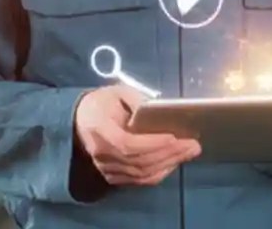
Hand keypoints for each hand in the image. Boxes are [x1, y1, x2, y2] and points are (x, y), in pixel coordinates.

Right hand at [74, 85, 200, 185]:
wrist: (79, 120)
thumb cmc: (102, 103)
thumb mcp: (117, 92)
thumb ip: (137, 100)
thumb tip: (157, 111)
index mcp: (99, 129)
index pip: (127, 144)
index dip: (152, 144)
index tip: (174, 137)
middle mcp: (101, 153)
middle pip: (139, 161)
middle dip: (169, 154)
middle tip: (193, 145)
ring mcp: (106, 167)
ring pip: (141, 174)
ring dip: (168, 164)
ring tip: (189, 152)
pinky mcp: (112, 176)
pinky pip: (138, 180)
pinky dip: (159, 173)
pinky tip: (174, 162)